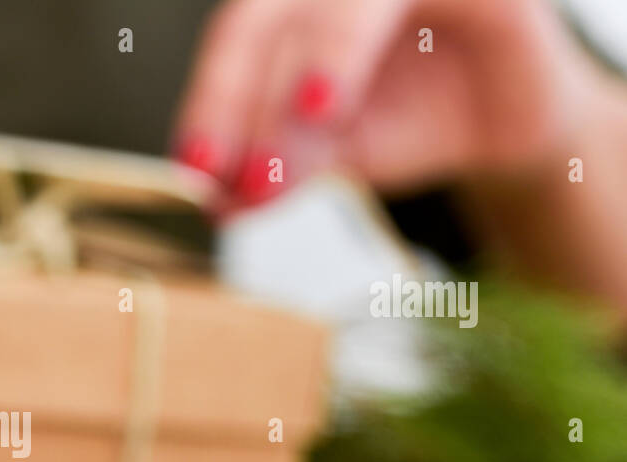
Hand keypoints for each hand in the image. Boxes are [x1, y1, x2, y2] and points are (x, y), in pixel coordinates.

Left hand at [173, 0, 603, 212]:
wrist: (510, 127)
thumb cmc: (411, 120)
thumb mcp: (336, 151)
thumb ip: (281, 161)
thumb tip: (219, 199)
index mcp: (295, 8)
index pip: (239, 40)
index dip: (211, 100)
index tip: (194, 168)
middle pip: (270, 12)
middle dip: (239, 91)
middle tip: (219, 165)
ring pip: (335, 2)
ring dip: (311, 63)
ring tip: (299, 129)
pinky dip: (355, 47)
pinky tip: (331, 98)